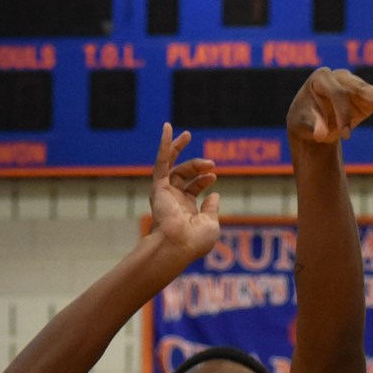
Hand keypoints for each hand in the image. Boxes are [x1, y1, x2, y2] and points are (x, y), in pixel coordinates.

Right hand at [148, 124, 219, 260]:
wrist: (178, 245)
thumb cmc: (195, 241)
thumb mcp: (211, 223)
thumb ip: (212, 209)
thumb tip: (214, 195)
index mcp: (184, 209)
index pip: (193, 188)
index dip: (204, 180)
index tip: (213, 177)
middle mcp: (172, 200)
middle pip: (183, 175)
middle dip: (196, 166)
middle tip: (211, 163)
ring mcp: (164, 194)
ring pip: (172, 166)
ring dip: (183, 152)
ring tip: (188, 136)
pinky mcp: (158, 187)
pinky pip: (161, 162)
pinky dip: (164, 145)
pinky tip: (167, 127)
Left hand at [286, 67, 372, 143]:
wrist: (309, 120)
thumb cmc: (304, 119)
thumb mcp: (303, 124)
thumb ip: (314, 127)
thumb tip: (322, 135)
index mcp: (322, 78)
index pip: (337, 93)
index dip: (342, 113)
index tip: (345, 135)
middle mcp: (341, 77)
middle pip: (359, 88)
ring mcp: (355, 86)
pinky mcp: (366, 97)